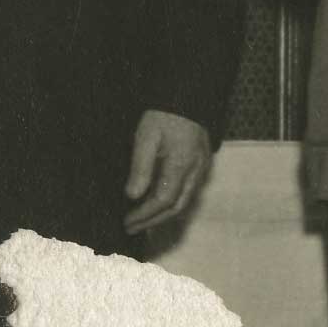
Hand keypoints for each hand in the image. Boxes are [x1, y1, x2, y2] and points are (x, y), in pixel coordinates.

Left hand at [123, 109, 213, 233]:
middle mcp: (196, 172)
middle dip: (153, 221)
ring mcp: (201, 169)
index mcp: (182, 165)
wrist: (189, 98)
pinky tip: (158, 203)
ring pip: (185, 201)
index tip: (126, 221)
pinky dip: (171, 203)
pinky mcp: (202, 165)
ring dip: (163, 215)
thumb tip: (132, 196)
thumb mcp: (146, 137)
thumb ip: (140, 167)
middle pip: (177, 207)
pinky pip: (188, 192)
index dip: (144, 214)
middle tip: (132, 228)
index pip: (163, 200)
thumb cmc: (164, 116)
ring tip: (142, 221)